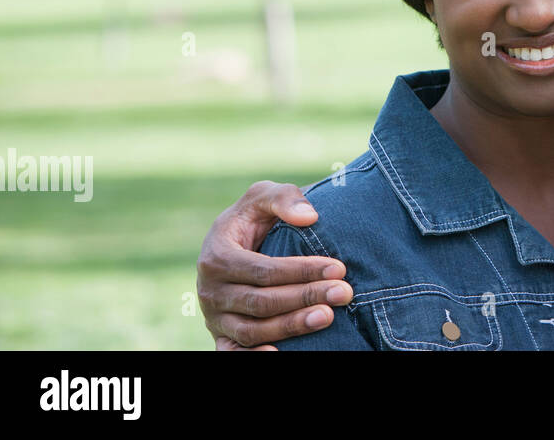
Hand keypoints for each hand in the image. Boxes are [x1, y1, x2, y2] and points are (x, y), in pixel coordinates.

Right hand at [197, 180, 353, 348]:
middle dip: (305, 298)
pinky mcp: (221, 335)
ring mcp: (214, 317)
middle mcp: (210, 290)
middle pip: (262, 302)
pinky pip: (231, 353)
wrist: (232, 242)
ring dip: (291, 327)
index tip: (339, 268)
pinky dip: (252, 357)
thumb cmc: (252, 217)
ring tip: (328, 317)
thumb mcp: (262, 196)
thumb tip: (309, 217)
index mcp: (217, 256)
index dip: (302, 271)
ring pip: (252, 330)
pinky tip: (280, 353)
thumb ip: (284, 198)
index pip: (264, 270)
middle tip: (343, 293)